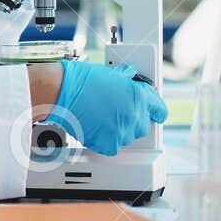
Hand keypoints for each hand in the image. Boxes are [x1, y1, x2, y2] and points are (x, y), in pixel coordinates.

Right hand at [45, 61, 167, 155]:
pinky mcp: (109, 144)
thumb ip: (124, 79)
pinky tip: (94, 128)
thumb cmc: (80, 80)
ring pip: (127, 137)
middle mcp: (135, 114)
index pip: (160, 110)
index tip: (150, 112)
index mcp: (139, 95)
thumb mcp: (109, 73)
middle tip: (115, 113)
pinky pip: (113, 147)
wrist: (60, 93)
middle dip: (132, 121)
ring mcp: (123, 131)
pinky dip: (104, 141)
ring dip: (118, 131)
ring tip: (100, 119)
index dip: (153, 111)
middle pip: (143, 126)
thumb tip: (128, 77)